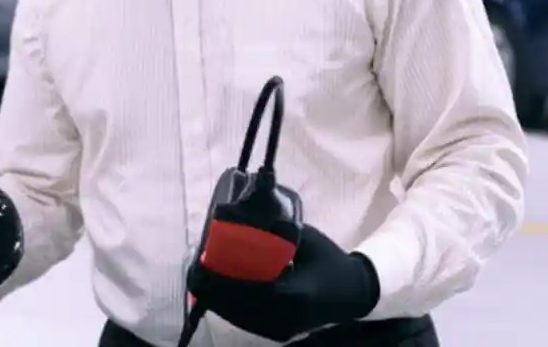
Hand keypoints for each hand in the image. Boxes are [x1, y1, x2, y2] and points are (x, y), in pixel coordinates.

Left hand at [188, 224, 379, 341]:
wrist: (353, 292)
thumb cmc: (328, 260)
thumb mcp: (304, 238)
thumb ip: (275, 230)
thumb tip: (243, 214)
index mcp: (296, 294)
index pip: (249, 290)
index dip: (221, 280)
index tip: (201, 264)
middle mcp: (286, 317)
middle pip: (237, 307)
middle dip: (211, 289)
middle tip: (194, 268)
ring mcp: (282, 329)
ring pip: (238, 316)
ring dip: (216, 298)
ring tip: (200, 277)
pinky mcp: (278, 332)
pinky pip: (246, 320)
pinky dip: (229, 305)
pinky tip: (217, 290)